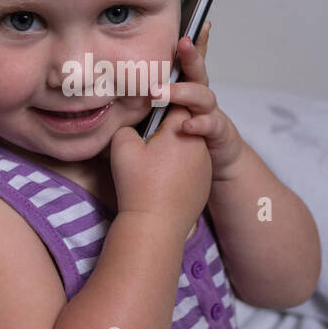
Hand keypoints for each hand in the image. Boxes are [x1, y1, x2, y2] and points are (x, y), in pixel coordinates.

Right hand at [109, 104, 211, 230]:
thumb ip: (127, 126)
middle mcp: (200, 144)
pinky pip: (192, 167)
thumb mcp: (122, 146)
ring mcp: (205, 166)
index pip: (177, 103)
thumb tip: (134, 127)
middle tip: (147, 142)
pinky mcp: (205, 184)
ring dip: (175, 150)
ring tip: (155, 165)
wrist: (156, 225)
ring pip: (189, 147)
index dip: (161, 104)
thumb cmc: (139, 185)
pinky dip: (179, 169)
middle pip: (184, 125)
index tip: (148, 111)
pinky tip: (164, 182)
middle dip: (168, 129)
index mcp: (183, 129)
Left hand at [160, 22, 246, 181]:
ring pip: (203, 95)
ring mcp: (211, 113)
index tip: (191, 20)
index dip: (189, 42)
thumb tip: (112, 88)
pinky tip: (186, 125)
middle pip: (197, 70)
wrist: (216, 162)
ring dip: (183, 92)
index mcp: (185, 89)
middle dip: (191, 55)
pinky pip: (211, 125)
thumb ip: (145, 101)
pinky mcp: (219, 132)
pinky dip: (199, 124)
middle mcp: (200, 96)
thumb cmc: (183, 137)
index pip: (186, 61)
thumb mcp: (161, 115)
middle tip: (181, 42)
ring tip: (160, 93)